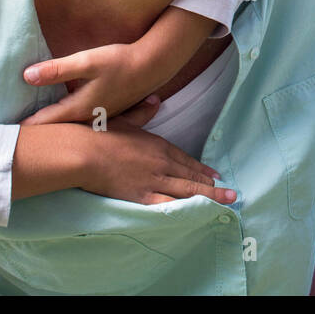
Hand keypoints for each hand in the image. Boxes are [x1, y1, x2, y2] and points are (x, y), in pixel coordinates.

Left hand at [20, 42, 159, 125]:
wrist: (154, 65)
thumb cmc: (120, 61)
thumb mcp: (86, 61)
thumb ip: (57, 69)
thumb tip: (26, 76)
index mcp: (79, 108)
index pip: (46, 122)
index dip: (26, 130)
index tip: (7, 139)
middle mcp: (89, 119)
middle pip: (58, 131)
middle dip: (38, 136)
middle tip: (16, 143)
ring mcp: (101, 118)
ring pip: (72, 131)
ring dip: (55, 133)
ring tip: (38, 138)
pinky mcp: (109, 113)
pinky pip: (85, 127)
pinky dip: (72, 129)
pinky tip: (69, 129)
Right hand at [78, 118, 235, 205]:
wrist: (84, 152)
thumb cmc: (101, 134)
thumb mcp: (126, 119)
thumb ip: (143, 111)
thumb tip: (156, 100)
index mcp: (159, 145)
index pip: (187, 159)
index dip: (202, 169)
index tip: (216, 175)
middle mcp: (162, 163)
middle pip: (192, 176)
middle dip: (213, 185)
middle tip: (230, 192)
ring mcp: (154, 180)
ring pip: (188, 191)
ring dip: (209, 197)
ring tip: (225, 201)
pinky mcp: (142, 196)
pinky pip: (169, 205)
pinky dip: (185, 209)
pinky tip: (198, 213)